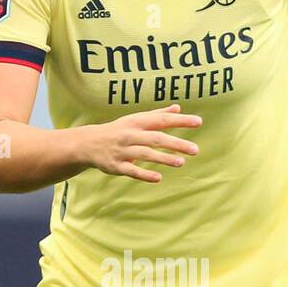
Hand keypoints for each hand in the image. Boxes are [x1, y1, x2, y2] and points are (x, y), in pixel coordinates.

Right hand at [81, 104, 201, 183]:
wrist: (88, 143)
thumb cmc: (118, 130)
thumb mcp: (135, 120)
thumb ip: (157, 115)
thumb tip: (178, 108)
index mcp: (137, 122)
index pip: (162, 120)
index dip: (180, 121)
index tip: (198, 122)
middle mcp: (130, 135)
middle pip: (156, 138)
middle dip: (176, 143)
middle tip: (195, 150)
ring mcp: (123, 151)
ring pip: (145, 154)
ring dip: (164, 158)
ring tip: (181, 162)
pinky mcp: (116, 166)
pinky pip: (131, 170)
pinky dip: (144, 174)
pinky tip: (158, 178)